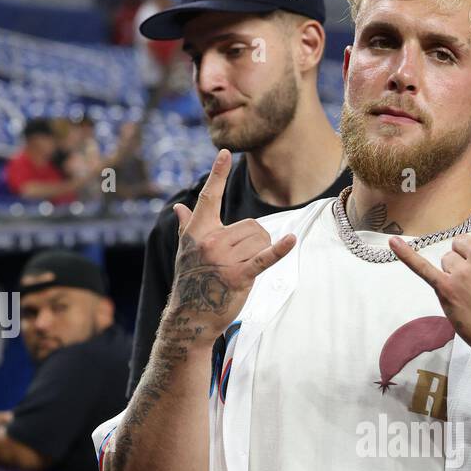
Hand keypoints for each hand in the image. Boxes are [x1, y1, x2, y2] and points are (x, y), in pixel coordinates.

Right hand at [167, 149, 296, 340]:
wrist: (191, 317)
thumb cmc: (191, 281)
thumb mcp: (186, 251)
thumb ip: (187, 226)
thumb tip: (179, 207)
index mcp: (198, 232)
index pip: (209, 197)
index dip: (217, 174)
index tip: (224, 153)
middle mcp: (210, 242)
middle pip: (250, 225)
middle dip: (254, 240)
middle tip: (242, 259)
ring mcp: (225, 259)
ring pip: (259, 239)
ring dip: (261, 251)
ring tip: (246, 267)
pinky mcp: (239, 277)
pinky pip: (264, 258)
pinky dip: (279, 250)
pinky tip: (291, 240)